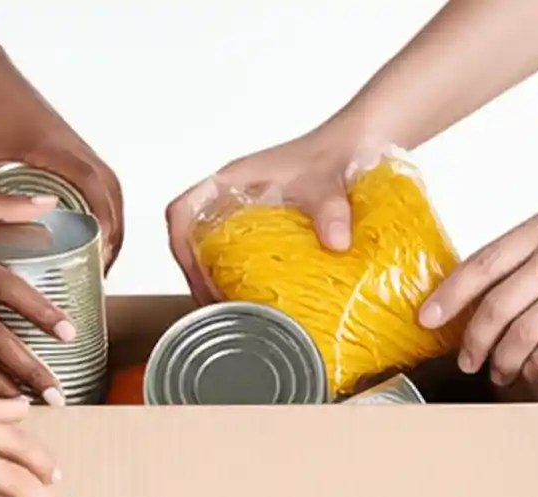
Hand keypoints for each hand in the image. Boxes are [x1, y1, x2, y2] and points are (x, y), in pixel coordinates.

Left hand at [0, 69, 123, 269]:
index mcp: (53, 147)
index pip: (94, 188)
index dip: (104, 227)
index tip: (101, 259)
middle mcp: (72, 145)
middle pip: (112, 195)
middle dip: (114, 237)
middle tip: (102, 274)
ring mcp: (74, 144)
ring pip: (110, 188)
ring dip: (112, 223)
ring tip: (101, 260)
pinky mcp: (68, 145)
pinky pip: (98, 179)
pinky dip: (103, 207)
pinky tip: (89, 232)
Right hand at [166, 117, 370, 303]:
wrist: (355, 145)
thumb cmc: (332, 152)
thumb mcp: (329, 182)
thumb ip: (331, 209)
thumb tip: (335, 243)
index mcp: (232, 182)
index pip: (182, 212)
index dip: (182, 249)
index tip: (199, 279)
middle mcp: (231, 197)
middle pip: (189, 239)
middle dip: (196, 276)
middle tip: (216, 308)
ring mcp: (245, 213)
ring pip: (209, 248)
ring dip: (213, 279)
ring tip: (231, 310)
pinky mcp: (265, 227)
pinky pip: (237, 254)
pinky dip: (238, 277)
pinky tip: (255, 296)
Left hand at [418, 206, 537, 385]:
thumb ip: (537, 254)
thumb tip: (490, 291)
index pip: (481, 263)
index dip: (448, 296)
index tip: (426, 319)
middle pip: (494, 304)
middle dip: (472, 340)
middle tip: (466, 361)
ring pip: (521, 330)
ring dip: (503, 360)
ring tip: (500, 373)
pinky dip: (537, 363)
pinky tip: (534, 371)